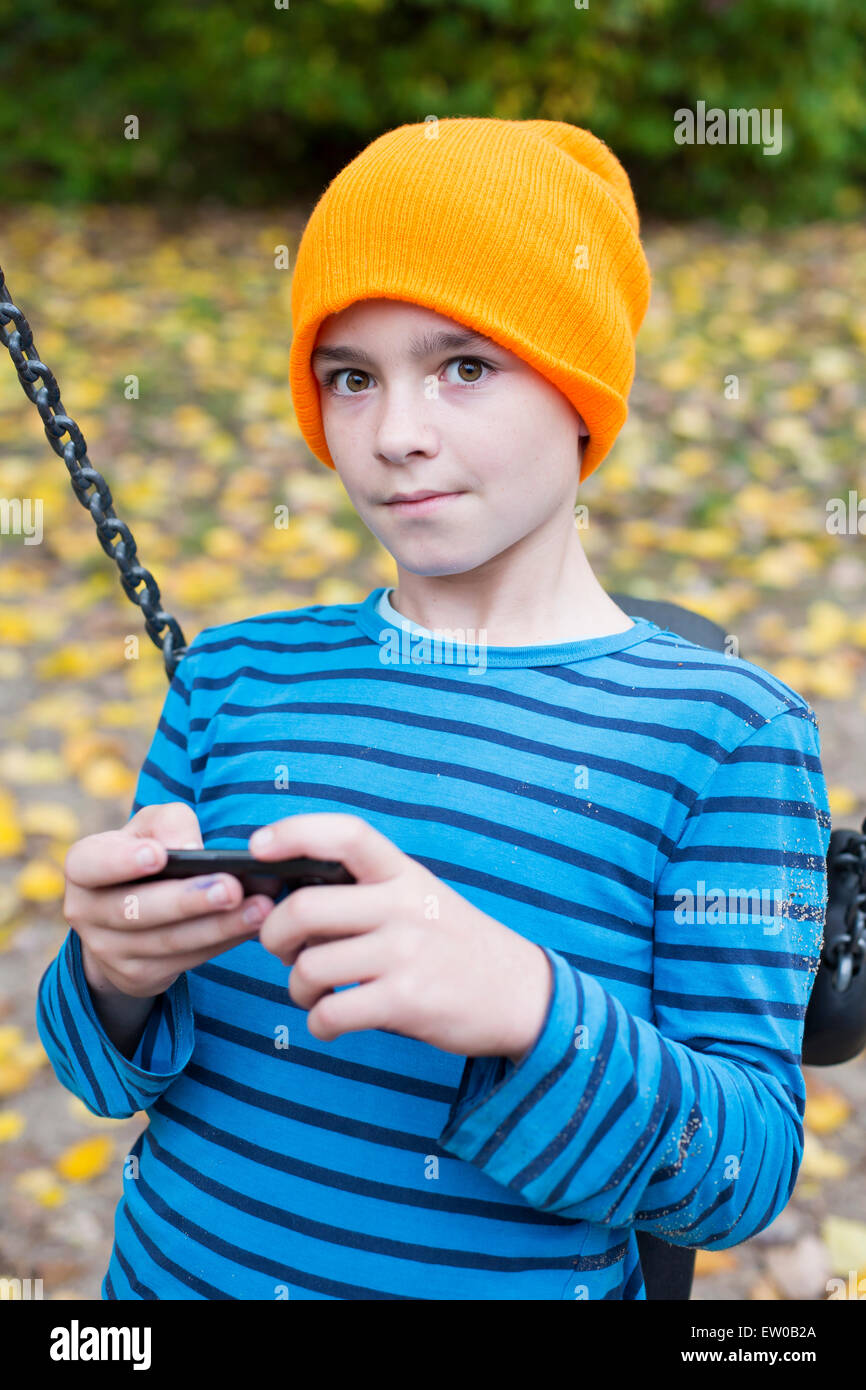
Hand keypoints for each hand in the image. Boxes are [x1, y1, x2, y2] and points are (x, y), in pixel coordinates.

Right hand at [63, 802, 278, 998]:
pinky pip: (186, 960)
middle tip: (232, 887)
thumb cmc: (145, 854)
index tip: (159, 855)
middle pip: (138, 909)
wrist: (127, 916)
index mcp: (83, 868)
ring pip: (168, 941)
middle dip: (189, 900)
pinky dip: (223, 942)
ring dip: (219, 926)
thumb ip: (168, 824)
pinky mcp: (137, 976)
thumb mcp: (150, 828)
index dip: (123, 862)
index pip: (93, 864)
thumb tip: (191, 849)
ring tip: (260, 909)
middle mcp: (86, 912)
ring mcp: (109, 951)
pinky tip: (253, 926)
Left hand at [248, 813, 553, 1061]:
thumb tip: (287, 904)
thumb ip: (366, 894)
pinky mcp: (406, 1001)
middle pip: (303, 909)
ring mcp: (405, 953)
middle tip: (281, 950)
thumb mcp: (420, 899)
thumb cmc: (453, 945)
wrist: (521, 995)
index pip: (346, 834)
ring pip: (308, 968)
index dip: (295, 832)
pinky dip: (319, 1023)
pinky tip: (333, 1021)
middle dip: (273, 936)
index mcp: (405, 874)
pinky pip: (330, 1013)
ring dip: (296, 988)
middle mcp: (403, 906)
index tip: (258, 845)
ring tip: (314, 993)